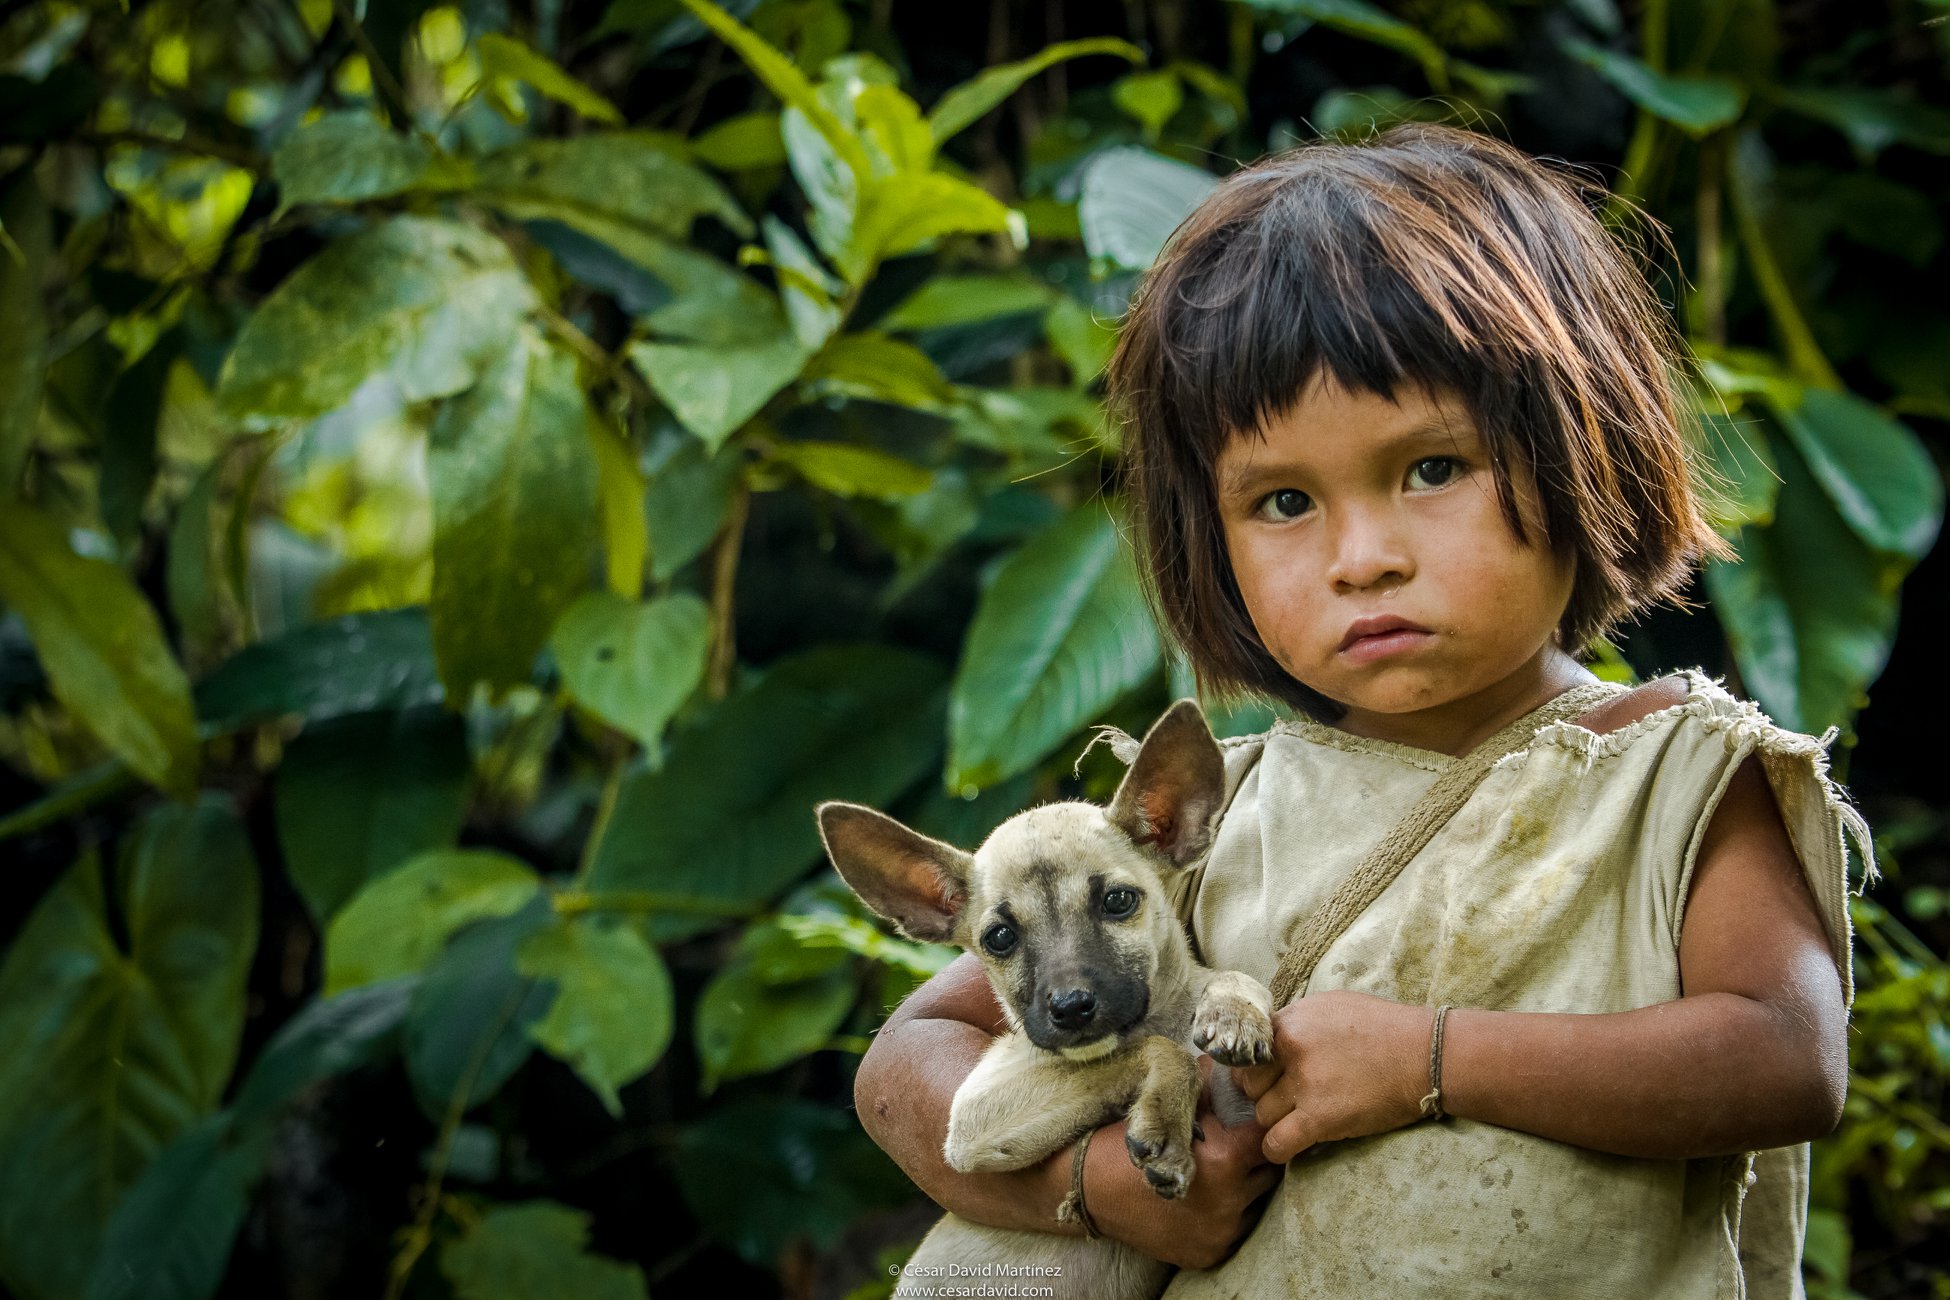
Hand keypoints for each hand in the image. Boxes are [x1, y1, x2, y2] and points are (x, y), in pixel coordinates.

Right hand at [1085, 1058, 1281, 1269]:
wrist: (1086, 1190)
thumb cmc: (1124, 1141)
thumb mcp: (1164, 1109)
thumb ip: (1202, 1091)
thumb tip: (1224, 1067)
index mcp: (1224, 1158)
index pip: (1265, 1136)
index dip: (1257, 1124)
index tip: (1247, 1119)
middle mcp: (1229, 1200)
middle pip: (1268, 1172)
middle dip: (1254, 1156)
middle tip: (1236, 1145)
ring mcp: (1220, 1232)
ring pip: (1255, 1203)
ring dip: (1244, 1187)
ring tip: (1220, 1173)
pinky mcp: (1210, 1253)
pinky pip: (1235, 1230)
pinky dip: (1226, 1215)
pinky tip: (1204, 1200)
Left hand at [1232, 989, 1430, 1162]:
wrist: (1425, 1054)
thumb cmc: (1384, 1028)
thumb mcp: (1332, 1006)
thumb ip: (1297, 1022)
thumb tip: (1271, 1039)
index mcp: (1291, 1020)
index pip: (1247, 1049)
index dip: (1254, 1066)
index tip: (1265, 1077)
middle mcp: (1291, 1049)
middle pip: (1250, 1083)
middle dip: (1264, 1092)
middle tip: (1288, 1098)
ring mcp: (1304, 1084)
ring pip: (1262, 1113)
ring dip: (1277, 1120)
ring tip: (1301, 1117)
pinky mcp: (1320, 1118)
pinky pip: (1276, 1142)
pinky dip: (1278, 1148)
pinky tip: (1290, 1144)